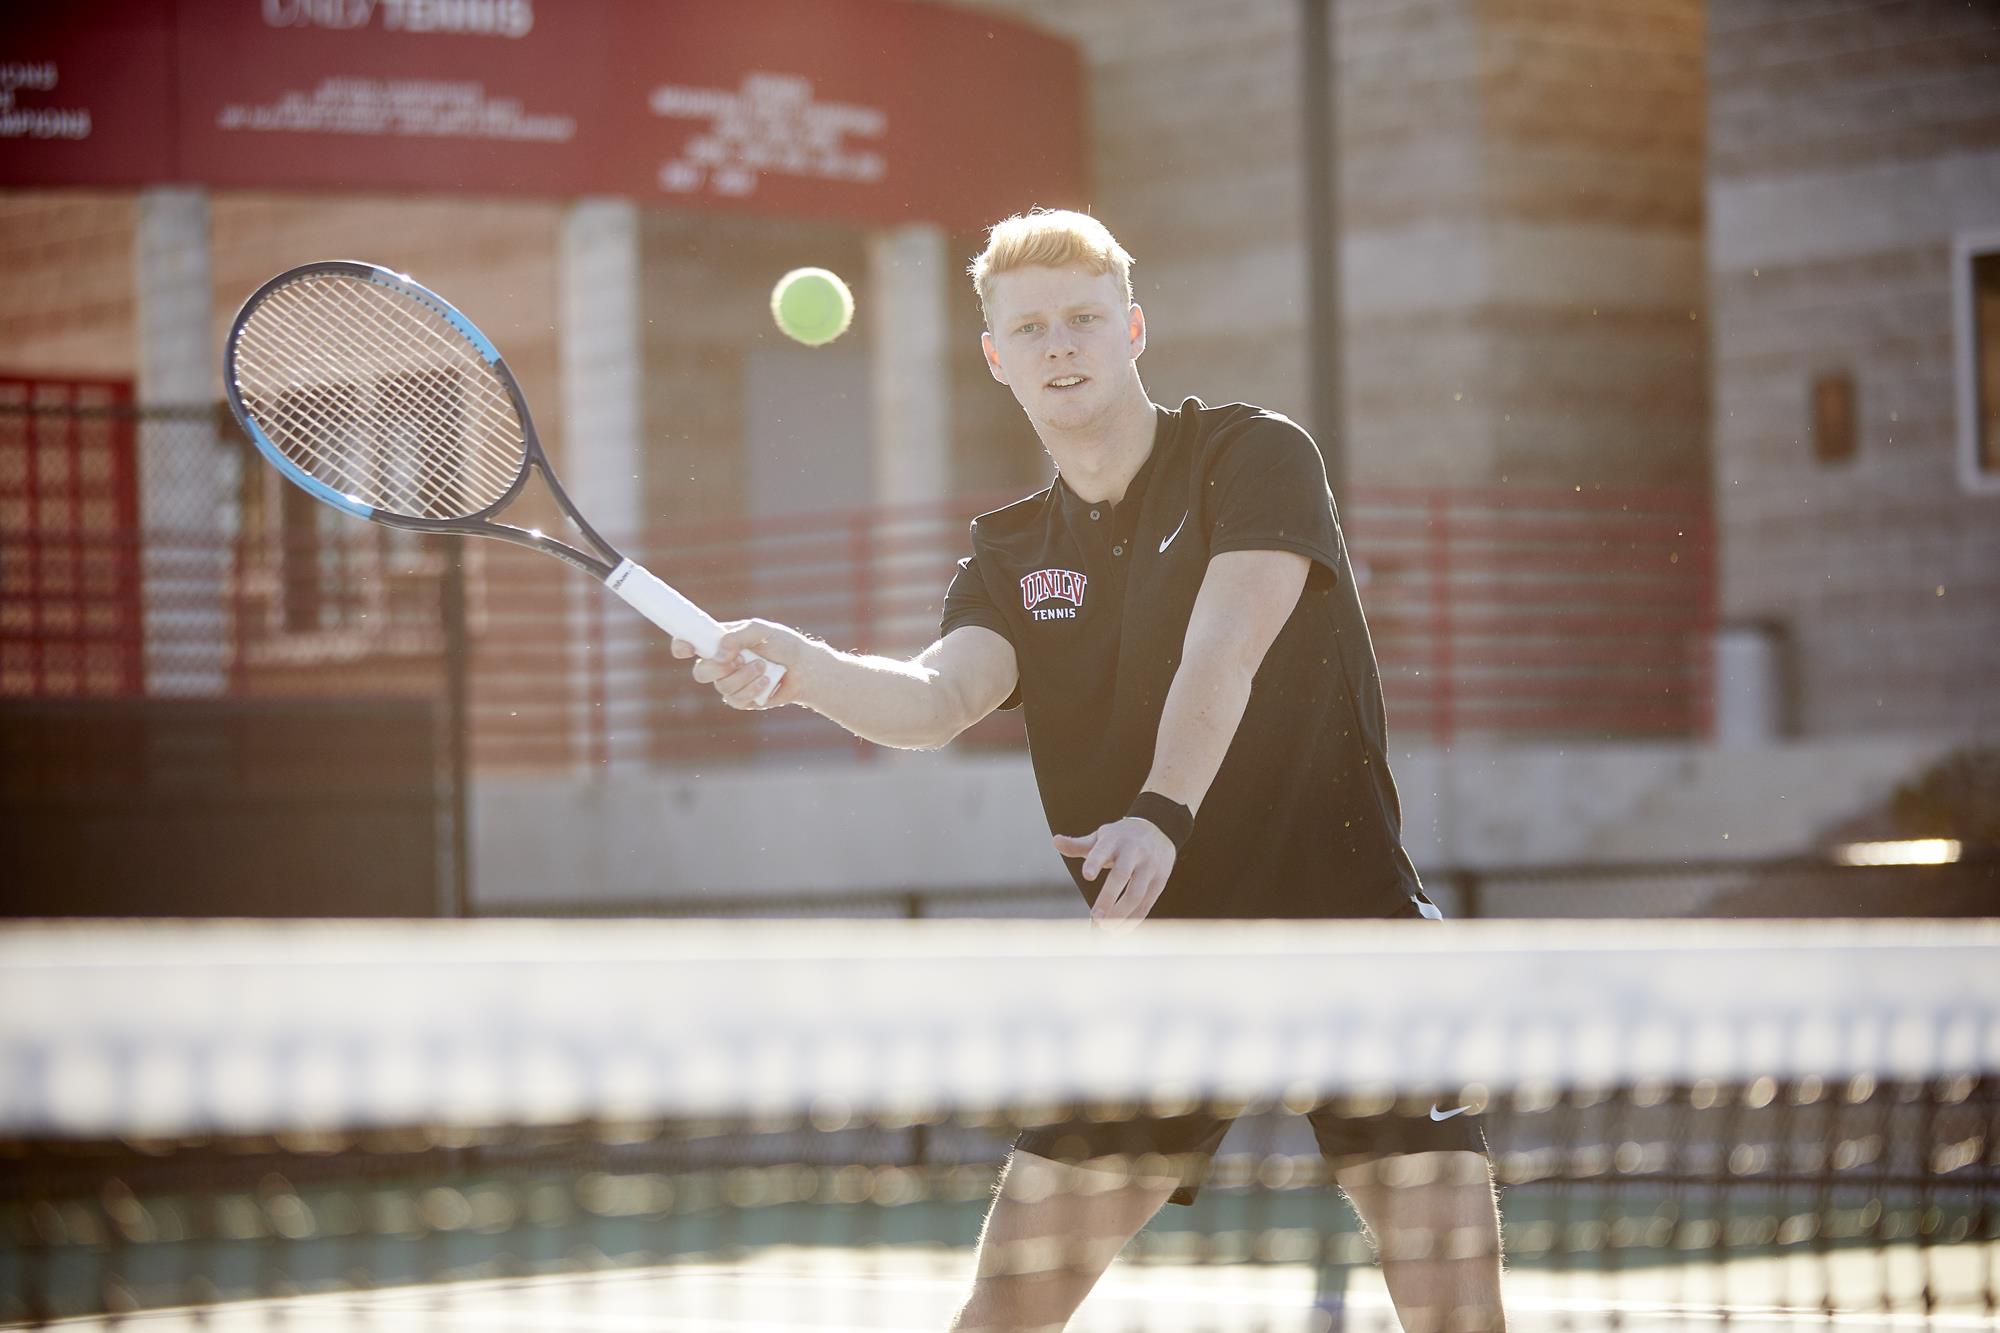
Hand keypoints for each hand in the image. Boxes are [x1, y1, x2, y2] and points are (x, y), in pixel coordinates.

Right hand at [670, 619, 816, 710]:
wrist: (804, 668)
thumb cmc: (783, 644)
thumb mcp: (761, 630)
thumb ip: (738, 636)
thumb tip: (720, 654)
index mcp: (720, 642)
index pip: (691, 643)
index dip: (681, 646)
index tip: (685, 649)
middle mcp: (721, 663)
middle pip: (700, 672)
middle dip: (716, 669)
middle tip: (737, 660)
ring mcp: (731, 682)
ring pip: (721, 687)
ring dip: (743, 676)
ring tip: (762, 666)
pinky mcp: (742, 699)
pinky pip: (735, 700)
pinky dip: (752, 690)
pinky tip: (766, 682)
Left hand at [1052, 817, 1176, 929]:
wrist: (1158, 828)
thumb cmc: (1121, 837)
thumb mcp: (1101, 836)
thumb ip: (1079, 845)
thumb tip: (1055, 842)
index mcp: (1115, 840)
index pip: (1103, 850)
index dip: (1095, 862)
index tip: (1087, 875)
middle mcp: (1134, 851)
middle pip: (1122, 875)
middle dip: (1108, 898)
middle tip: (1096, 917)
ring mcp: (1150, 865)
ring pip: (1137, 893)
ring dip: (1122, 913)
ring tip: (1107, 928)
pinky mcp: (1160, 879)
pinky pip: (1147, 902)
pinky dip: (1135, 918)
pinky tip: (1121, 929)